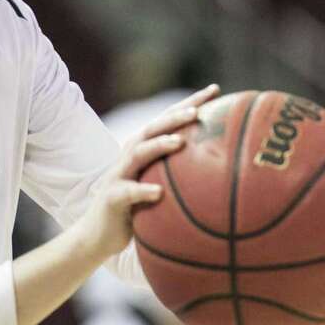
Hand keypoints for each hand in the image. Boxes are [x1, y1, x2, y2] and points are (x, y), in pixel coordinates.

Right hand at [73, 84, 221, 258]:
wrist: (98, 235)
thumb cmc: (136, 210)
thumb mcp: (160, 186)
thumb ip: (181, 174)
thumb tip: (227, 170)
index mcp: (144, 148)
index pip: (169, 119)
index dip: (190, 102)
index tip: (216, 89)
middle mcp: (130, 155)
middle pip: (153, 128)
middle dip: (175, 117)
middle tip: (197, 111)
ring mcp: (119, 174)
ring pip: (139, 153)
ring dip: (159, 145)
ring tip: (180, 142)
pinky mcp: (112, 197)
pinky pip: (129, 192)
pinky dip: (143, 191)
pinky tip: (159, 192)